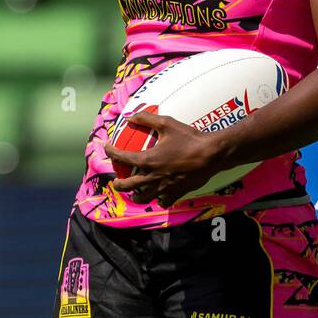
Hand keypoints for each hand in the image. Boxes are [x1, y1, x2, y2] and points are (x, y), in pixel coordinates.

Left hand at [104, 111, 226, 207]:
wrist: (211, 155)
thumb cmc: (189, 138)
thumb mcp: (167, 123)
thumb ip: (147, 119)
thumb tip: (131, 116)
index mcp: (147, 160)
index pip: (121, 157)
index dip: (110, 152)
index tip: (106, 148)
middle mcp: (152, 177)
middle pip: (127, 185)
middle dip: (118, 183)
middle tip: (116, 180)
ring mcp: (164, 187)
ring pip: (143, 198)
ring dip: (135, 194)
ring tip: (135, 191)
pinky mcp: (176, 193)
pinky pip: (163, 201)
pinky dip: (158, 199)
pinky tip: (158, 195)